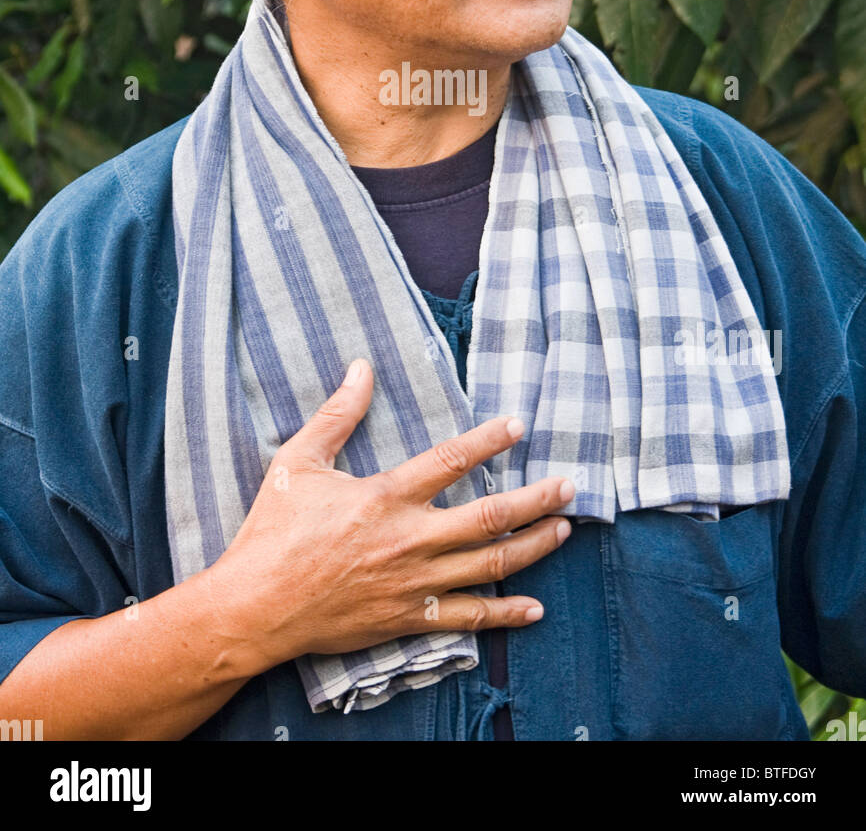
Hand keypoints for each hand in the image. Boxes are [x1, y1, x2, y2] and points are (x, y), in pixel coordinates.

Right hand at [202, 358, 573, 677]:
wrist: (256, 607)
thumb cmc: (273, 532)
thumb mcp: (297, 462)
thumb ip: (336, 415)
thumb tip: (360, 367)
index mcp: (385, 497)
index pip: (451, 460)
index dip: (489, 439)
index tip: (519, 424)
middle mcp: (409, 539)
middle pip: (489, 517)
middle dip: (535, 499)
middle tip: (569, 486)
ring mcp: (414, 583)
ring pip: (490, 565)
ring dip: (533, 547)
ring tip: (564, 530)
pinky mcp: (409, 618)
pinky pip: (468, 618)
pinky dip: (505, 615)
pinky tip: (534, 608)